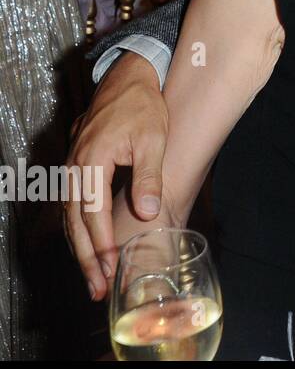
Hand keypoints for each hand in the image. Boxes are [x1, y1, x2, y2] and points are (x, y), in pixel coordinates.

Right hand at [64, 52, 167, 299]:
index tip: (108, 268)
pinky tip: (87, 247)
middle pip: (74, 222)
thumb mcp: (153, 140)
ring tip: (92, 278)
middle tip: (96, 289)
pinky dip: (76, 230)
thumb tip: (147, 213)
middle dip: (85, 258)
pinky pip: (70, 206)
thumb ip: (147, 177)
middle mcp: (74, 168)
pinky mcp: (75, 167)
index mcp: (91, 161)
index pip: (93, 213)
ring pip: (68, 217)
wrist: (127, 79)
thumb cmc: (142, 108)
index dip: (100, 243)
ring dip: (79, 249)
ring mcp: (71, 167)